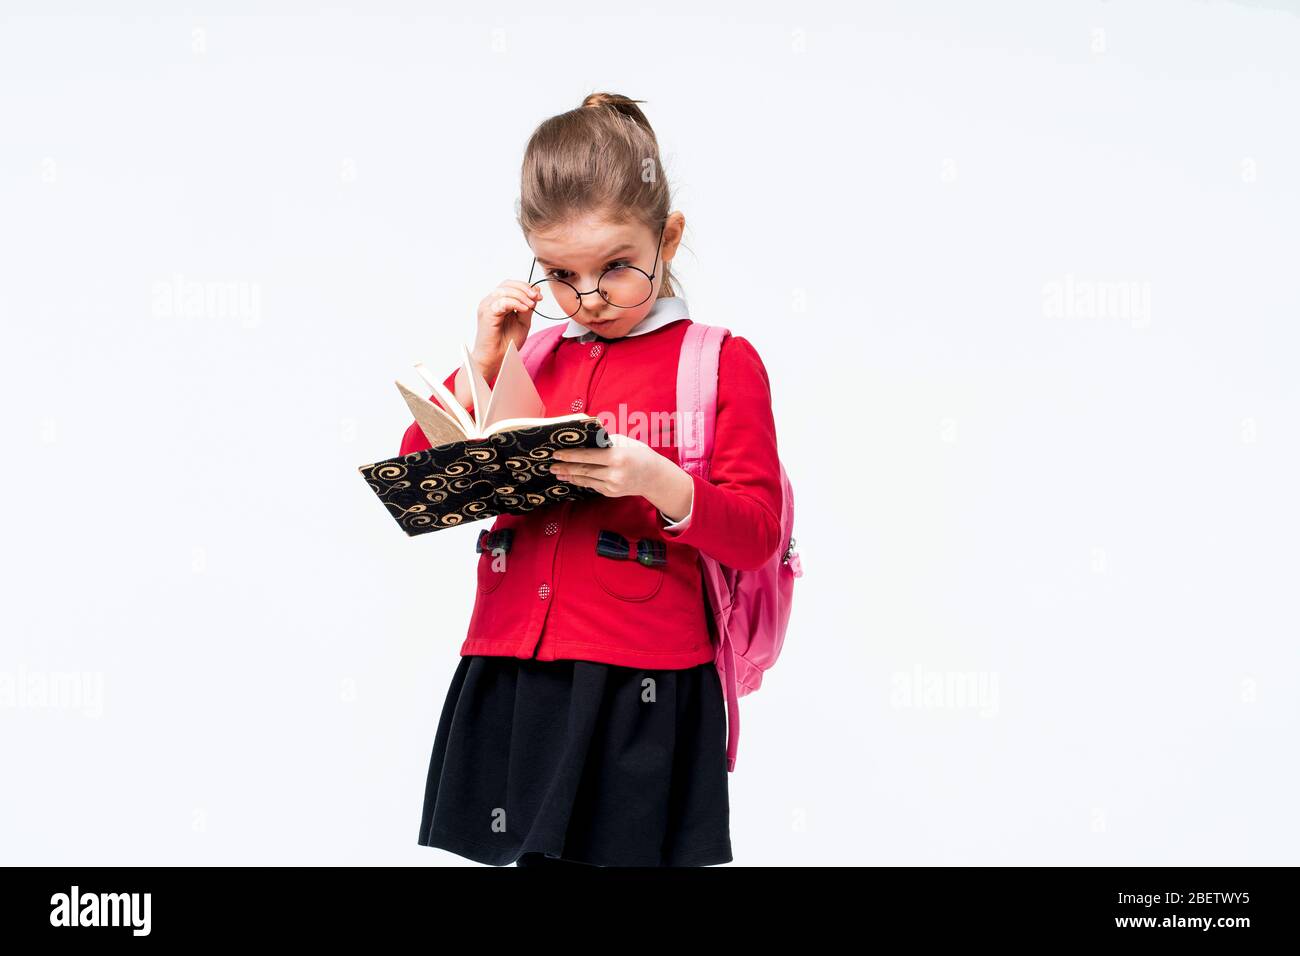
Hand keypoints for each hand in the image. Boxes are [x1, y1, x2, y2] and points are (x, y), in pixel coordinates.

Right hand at [471, 279, 542, 375]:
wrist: (496, 359)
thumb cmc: (506, 343)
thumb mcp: (523, 322)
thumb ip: (528, 308)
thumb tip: (535, 293)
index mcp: (498, 302)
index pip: (511, 285)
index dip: (526, 287)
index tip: (539, 295)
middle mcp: (490, 302)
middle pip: (507, 284)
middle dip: (524, 288)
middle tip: (536, 297)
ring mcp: (487, 307)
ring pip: (504, 290)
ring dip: (521, 295)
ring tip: (531, 305)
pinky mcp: (486, 314)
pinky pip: (502, 302)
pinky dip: (515, 303)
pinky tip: (524, 309)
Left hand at [549, 433, 667, 500]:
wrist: (654, 477)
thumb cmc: (638, 454)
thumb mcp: (624, 442)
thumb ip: (604, 441)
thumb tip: (584, 437)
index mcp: (618, 457)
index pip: (589, 456)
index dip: (571, 455)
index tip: (557, 453)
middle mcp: (615, 473)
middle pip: (584, 470)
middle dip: (566, 467)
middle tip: (552, 464)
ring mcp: (613, 486)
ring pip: (586, 480)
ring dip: (570, 476)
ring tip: (557, 472)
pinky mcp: (611, 493)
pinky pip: (592, 485)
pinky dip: (581, 481)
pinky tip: (571, 477)